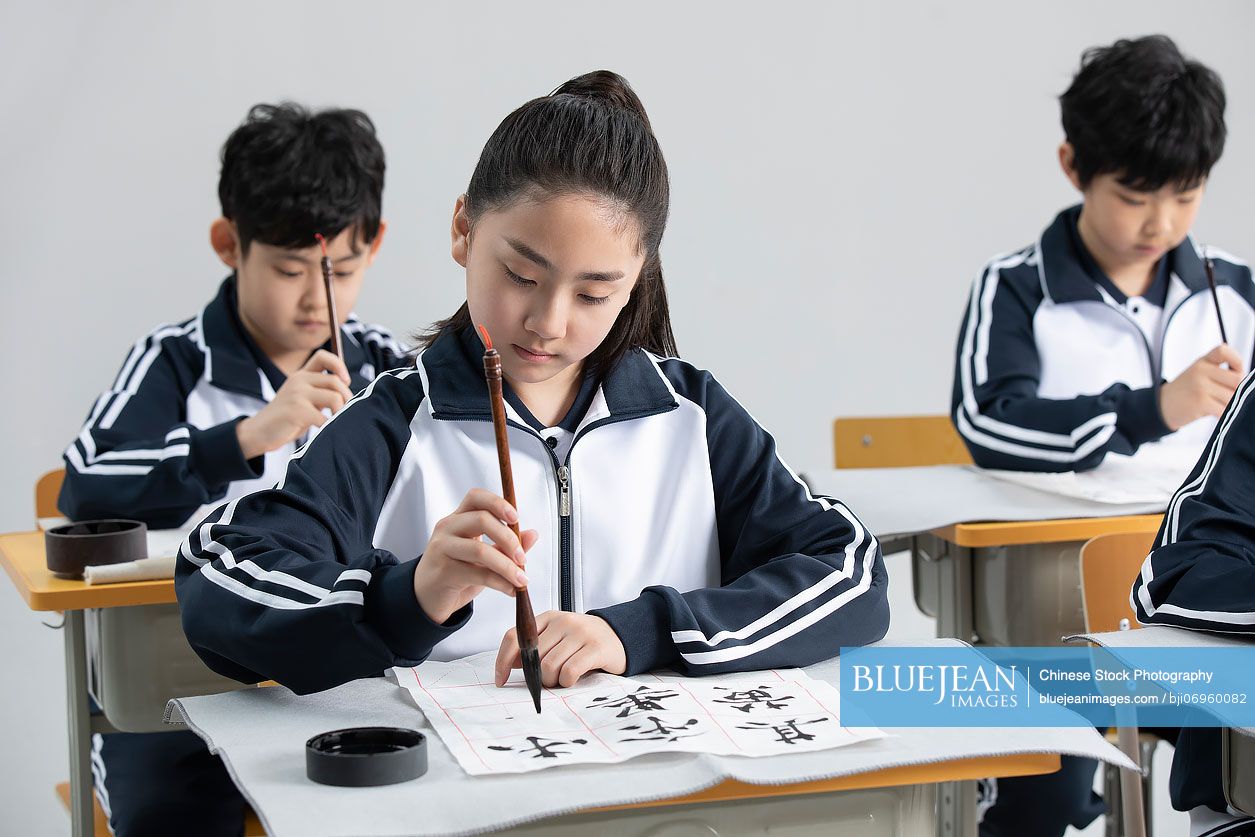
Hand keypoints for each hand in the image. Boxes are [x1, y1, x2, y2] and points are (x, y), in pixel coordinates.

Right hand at [235, 350, 354, 457]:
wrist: (259, 432)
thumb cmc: (285, 418)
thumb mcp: (302, 398)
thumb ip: (319, 392)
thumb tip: (348, 394)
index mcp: (301, 375)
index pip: (323, 356)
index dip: (339, 365)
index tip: (346, 381)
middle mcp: (299, 381)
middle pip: (335, 381)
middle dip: (346, 398)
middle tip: (344, 411)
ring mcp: (297, 394)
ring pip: (335, 397)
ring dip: (341, 412)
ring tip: (335, 421)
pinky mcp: (297, 411)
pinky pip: (325, 417)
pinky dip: (330, 426)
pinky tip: (325, 430)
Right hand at [412, 488, 538, 624]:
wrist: (427, 597)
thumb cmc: (457, 571)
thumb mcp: (484, 556)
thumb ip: (506, 544)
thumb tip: (533, 534)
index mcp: (458, 518)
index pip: (476, 497)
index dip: (498, 503)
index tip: (516, 518)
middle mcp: (448, 528)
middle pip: (481, 519)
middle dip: (508, 538)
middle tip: (522, 557)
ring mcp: (443, 549)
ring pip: (480, 550)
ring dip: (507, 566)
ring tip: (521, 578)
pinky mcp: (444, 571)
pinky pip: (478, 574)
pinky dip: (500, 582)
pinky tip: (511, 589)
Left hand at [494, 611, 626, 688]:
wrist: (620, 636)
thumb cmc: (583, 642)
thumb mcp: (557, 639)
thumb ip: (534, 648)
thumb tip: (510, 664)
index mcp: (548, 617)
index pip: (514, 636)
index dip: (502, 660)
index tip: (500, 680)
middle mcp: (562, 621)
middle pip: (533, 658)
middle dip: (537, 677)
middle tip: (550, 680)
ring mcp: (580, 632)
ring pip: (549, 667)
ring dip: (553, 682)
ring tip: (563, 679)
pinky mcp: (595, 647)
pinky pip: (569, 672)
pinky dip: (567, 682)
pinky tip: (573, 680)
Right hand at [1158, 344, 1244, 430]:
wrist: (1162, 405)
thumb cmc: (1186, 390)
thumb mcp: (1199, 373)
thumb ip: (1220, 372)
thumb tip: (1245, 383)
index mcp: (1203, 361)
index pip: (1223, 350)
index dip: (1236, 361)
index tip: (1235, 370)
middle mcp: (1201, 371)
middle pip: (1237, 379)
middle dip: (1236, 389)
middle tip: (1227, 393)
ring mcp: (1200, 386)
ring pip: (1232, 397)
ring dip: (1229, 404)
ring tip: (1217, 405)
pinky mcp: (1200, 403)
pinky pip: (1224, 410)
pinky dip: (1223, 414)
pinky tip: (1215, 413)